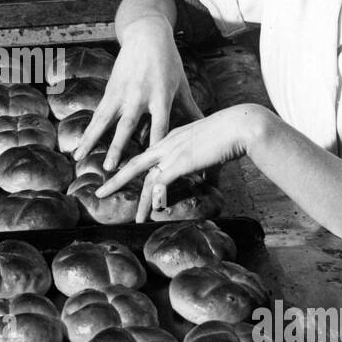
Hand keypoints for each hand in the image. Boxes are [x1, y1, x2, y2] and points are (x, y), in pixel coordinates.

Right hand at [73, 16, 202, 168]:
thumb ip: (191, 109)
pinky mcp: (110, 90)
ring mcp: (122, 93)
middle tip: (110, 168)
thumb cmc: (169, 62)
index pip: (160, 126)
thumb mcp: (181, 85)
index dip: (156, 145)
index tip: (153, 164)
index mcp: (161, 97)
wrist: (147, 35)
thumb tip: (206, 127)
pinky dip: (88, 129)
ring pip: (104, 121)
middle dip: (118, 147)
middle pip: (127, 126)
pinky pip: (97, 113)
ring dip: (91, 140)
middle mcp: (139, 97)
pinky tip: (80, 144)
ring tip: (78, 157)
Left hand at [97, 104, 268, 221]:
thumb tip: (207, 182)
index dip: (134, 168)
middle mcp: (167, 143)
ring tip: (130, 216)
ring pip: (144, 177)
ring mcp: (171, 152)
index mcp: (172, 137)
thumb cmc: (232, 136)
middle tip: (100, 191)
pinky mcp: (180, 162)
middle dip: (116, 179)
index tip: (121, 176)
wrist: (241, 125)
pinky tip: (151, 212)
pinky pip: (161, 184)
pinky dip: (155, 198)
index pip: (148, 155)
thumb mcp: (212, 153)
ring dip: (136, 199)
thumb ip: (205, 168)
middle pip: (135, 164)